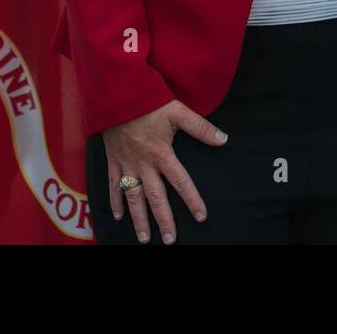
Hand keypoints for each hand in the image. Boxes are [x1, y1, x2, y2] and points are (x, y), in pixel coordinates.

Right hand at [102, 99, 227, 243]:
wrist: (117, 95)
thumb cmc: (149, 102)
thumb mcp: (178, 111)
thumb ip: (201, 127)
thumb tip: (223, 139)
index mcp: (162, 154)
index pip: (181, 182)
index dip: (192, 200)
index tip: (201, 216)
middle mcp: (144, 164)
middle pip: (155, 197)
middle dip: (164, 220)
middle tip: (170, 240)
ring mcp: (126, 164)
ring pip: (133, 198)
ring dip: (139, 219)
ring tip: (145, 238)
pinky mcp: (113, 160)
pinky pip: (112, 185)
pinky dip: (115, 201)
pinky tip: (118, 216)